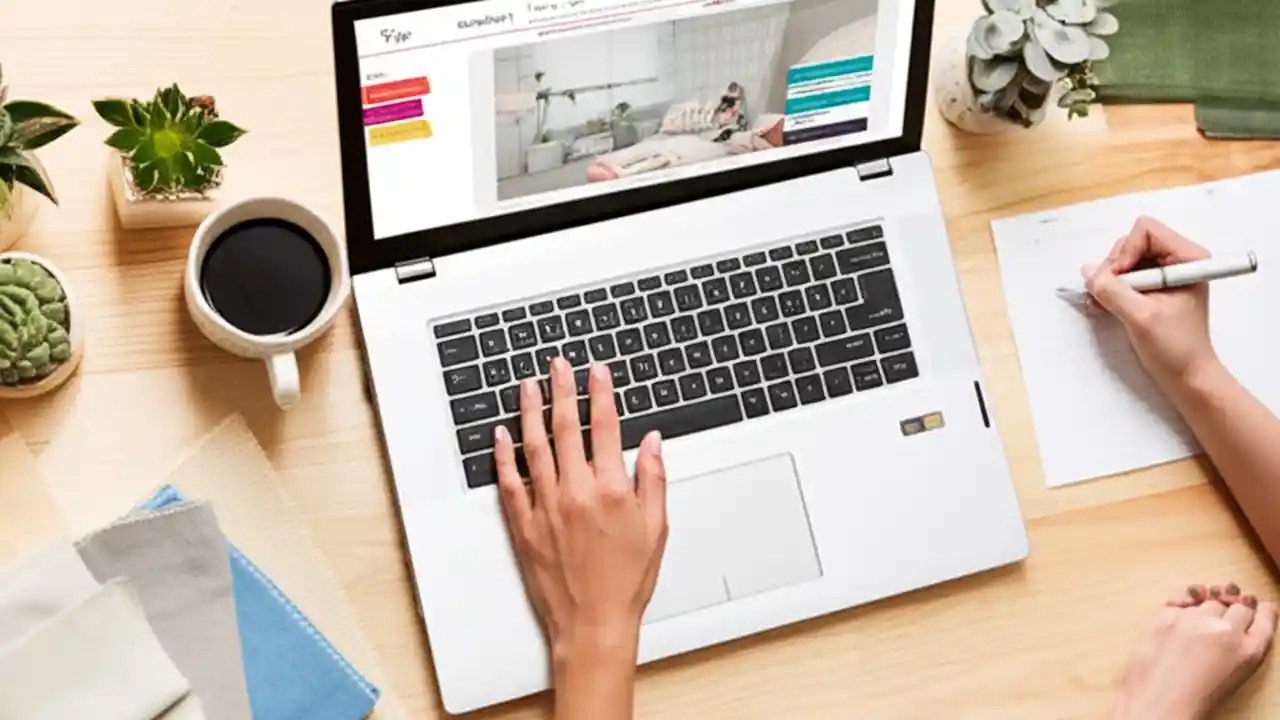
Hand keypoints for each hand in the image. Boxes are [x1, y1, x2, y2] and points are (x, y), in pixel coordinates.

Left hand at [494, 358, 667, 717]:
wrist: (593, 623)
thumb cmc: (626, 581)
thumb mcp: (657, 528)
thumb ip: (654, 480)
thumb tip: (653, 443)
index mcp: (611, 491)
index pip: (606, 428)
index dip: (601, 394)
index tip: (597, 371)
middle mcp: (576, 493)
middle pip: (566, 428)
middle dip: (563, 391)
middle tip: (558, 365)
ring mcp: (546, 508)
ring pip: (534, 447)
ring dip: (531, 412)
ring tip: (528, 386)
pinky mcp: (524, 525)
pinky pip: (510, 482)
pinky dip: (503, 456)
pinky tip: (500, 435)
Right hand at [1084, 217, 1218, 392]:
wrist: (1186, 375)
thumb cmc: (1175, 347)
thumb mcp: (1140, 317)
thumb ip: (1112, 290)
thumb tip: (1087, 271)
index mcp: (1188, 259)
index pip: (1146, 231)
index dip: (1126, 253)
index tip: (1120, 281)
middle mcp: (1177, 260)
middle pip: (1132, 243)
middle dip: (1114, 268)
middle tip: (1108, 295)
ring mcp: (1164, 273)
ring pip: (1124, 260)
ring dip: (1109, 281)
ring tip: (1102, 304)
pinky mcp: (1153, 287)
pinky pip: (1124, 275)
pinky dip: (1110, 289)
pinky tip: (1103, 305)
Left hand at [1112, 583, 1276, 719]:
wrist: (1159, 703)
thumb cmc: (1196, 696)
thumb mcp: (1235, 675)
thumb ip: (1245, 645)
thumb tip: (1248, 618)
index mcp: (1246, 651)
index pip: (1262, 618)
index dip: (1260, 610)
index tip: (1258, 606)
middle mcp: (1222, 630)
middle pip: (1237, 606)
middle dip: (1233, 610)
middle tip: (1222, 622)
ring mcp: (1193, 620)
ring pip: (1209, 601)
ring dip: (1208, 608)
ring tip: (1200, 626)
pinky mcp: (1165, 615)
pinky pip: (1183, 597)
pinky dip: (1186, 600)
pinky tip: (1186, 609)